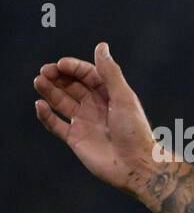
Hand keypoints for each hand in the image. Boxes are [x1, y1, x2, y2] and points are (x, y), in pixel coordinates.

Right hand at [34, 42, 160, 194]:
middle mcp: (96, 106)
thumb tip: (101, 46)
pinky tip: (40, 105)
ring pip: (61, 102)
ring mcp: (85, 122)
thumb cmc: (135, 131)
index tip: (60, 64)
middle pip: (72, 86)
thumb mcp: (123, 98)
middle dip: (58, 76)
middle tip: (45, 71)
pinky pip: (55, 124)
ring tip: (38, 81)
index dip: (73, 67)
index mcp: (109, 95)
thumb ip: (110, 73)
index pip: (87, 75)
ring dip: (49, 91)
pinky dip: (46, 115)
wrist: (136, 166)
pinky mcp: (75, 138)